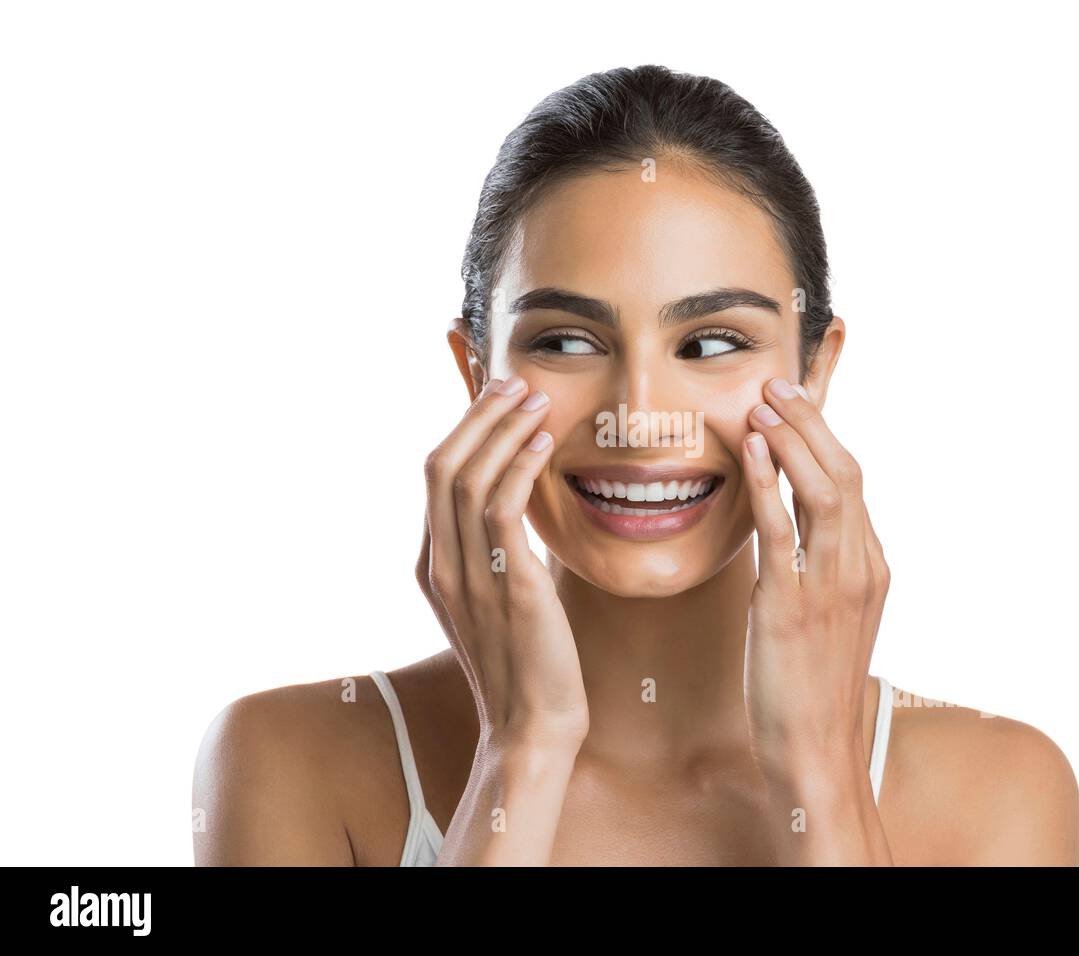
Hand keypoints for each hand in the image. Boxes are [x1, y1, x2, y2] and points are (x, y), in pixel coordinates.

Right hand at [416, 375, 589, 751]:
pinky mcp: (507, 585)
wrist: (532, 726)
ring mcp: (467, 576)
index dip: (464, 428)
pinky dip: (518, 466)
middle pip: (440, 465)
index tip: (497, 397)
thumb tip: (519, 508)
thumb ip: (497, 553)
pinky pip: (500, 509)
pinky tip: (542, 442)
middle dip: (476, 415)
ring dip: (501, 429)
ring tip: (534, 397)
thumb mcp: (499, 599)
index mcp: (433, 566)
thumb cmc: (528, 662)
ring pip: (466, 477)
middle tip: (513, 381)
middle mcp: (440, 565)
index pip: (436, 478)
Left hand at [740, 377, 891, 862]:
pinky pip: (781, 528)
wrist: (817, 751)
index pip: (852, 482)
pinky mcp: (792, 604)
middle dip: (810, 422)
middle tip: (776, 384)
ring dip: (792, 438)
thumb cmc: (812, 687)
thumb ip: (820, 569)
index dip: (824, 435)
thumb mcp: (829, 618)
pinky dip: (767, 480)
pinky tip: (748, 448)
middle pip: (845, 472)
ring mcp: (831, 585)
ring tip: (762, 401)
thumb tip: (791, 532)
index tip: (795, 401)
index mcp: (872, 567)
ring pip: (823, 489)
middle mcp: (861, 567)